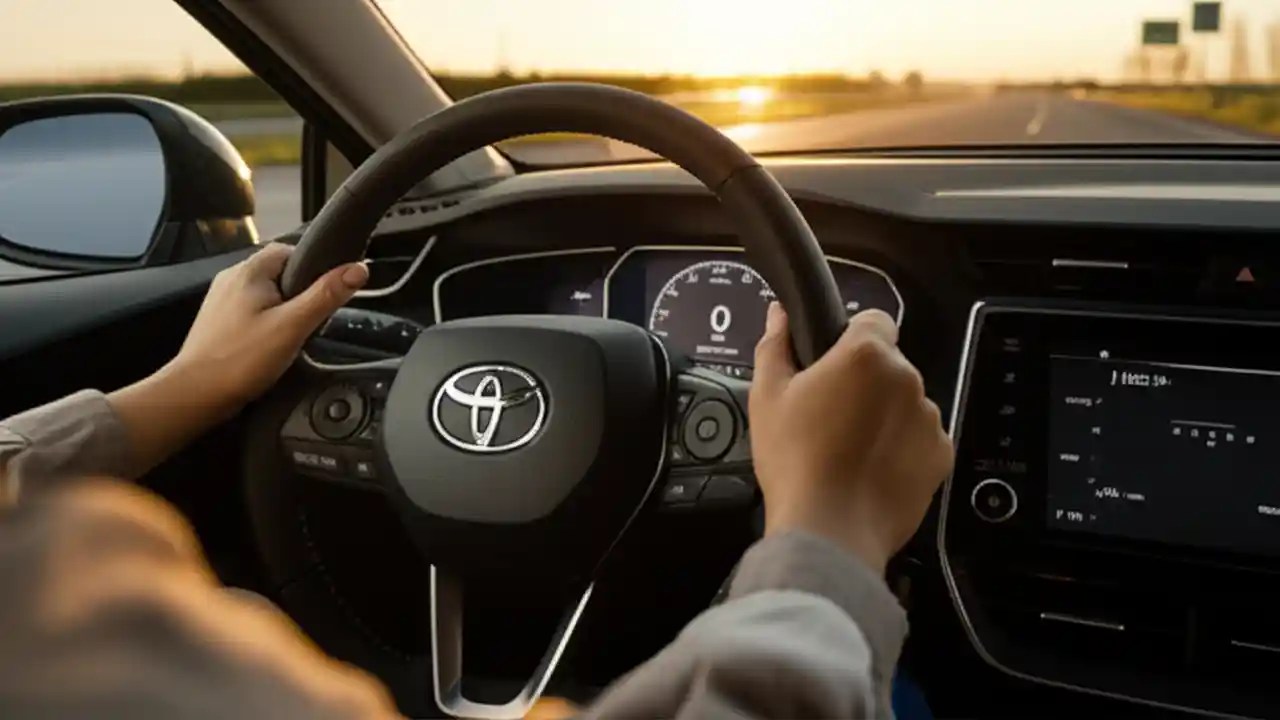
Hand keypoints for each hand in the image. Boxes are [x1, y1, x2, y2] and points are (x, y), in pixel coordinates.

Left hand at [166, 242, 368, 413]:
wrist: (194, 395)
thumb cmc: (242, 359)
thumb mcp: (293, 326)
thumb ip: (325, 295)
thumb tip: (358, 268)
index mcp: (249, 270)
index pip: (291, 251)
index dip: (313, 269)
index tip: (323, 296)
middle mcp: (231, 277)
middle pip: (278, 272)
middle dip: (297, 293)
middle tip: (307, 322)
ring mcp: (220, 299)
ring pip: (264, 293)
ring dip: (281, 309)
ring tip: (288, 336)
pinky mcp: (215, 320)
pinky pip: (249, 310)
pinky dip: (264, 322)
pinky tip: (267, 345)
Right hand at [748, 303, 953, 573]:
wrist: (828, 530)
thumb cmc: (793, 459)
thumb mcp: (767, 396)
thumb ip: (775, 345)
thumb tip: (780, 313)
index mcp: (866, 355)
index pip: (874, 319)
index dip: (852, 338)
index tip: (832, 366)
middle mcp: (907, 379)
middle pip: (889, 365)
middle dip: (865, 382)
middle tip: (830, 415)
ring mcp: (929, 418)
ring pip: (906, 402)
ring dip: (885, 415)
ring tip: (850, 449)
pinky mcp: (941, 455)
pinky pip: (920, 438)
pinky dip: (902, 448)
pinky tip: (871, 470)